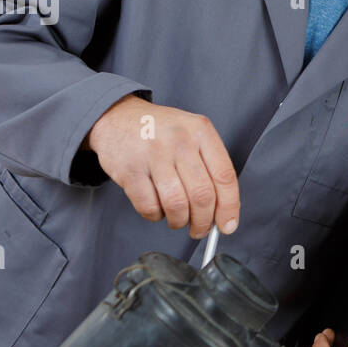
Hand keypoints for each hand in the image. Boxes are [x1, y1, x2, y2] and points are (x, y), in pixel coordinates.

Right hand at [85, 94, 239, 238]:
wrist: (117, 117)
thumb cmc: (161, 131)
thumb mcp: (192, 133)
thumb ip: (210, 165)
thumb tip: (223, 210)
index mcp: (201, 131)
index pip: (225, 177)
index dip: (229, 207)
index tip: (228, 225)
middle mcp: (179, 140)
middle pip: (202, 195)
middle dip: (204, 222)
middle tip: (200, 229)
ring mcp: (153, 154)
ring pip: (177, 205)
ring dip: (180, 221)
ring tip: (177, 219)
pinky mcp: (129, 169)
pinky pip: (149, 207)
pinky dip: (155, 216)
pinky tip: (156, 208)